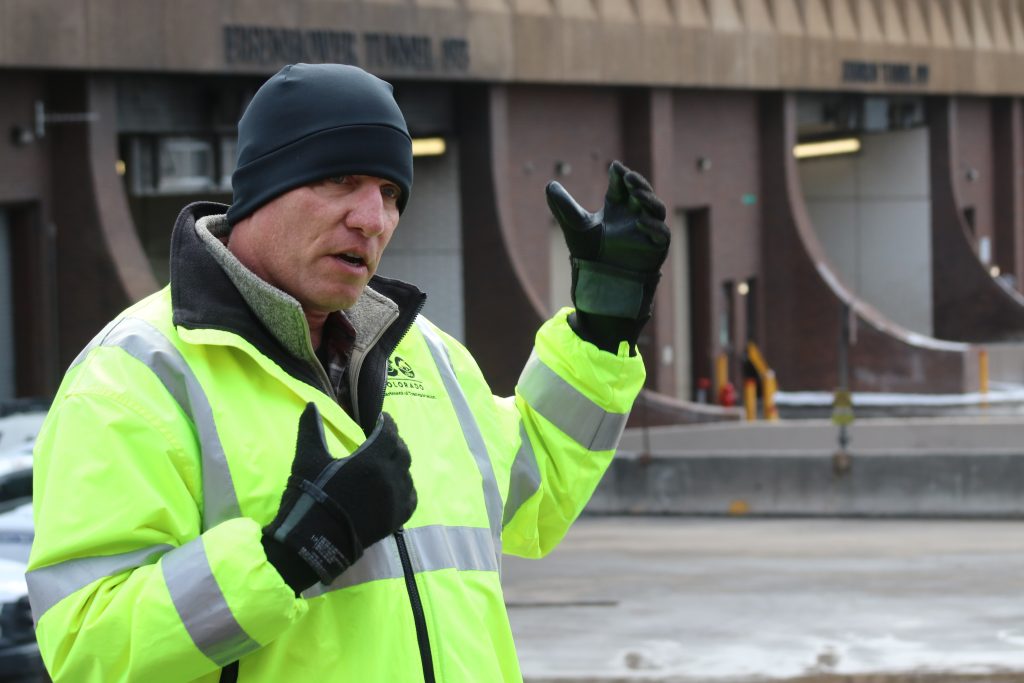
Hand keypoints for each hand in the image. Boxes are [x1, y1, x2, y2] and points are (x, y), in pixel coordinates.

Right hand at [262, 404, 416, 592]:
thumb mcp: (308, 459)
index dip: (387, 424)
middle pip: (402, 452)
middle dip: (394, 442)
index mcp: (371, 460)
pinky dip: (405, 488)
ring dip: (399, 465)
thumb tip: (311, 405)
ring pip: (407, 475)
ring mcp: (395, 501)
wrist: (314, 542)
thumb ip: (312, 429)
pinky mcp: (396, 520)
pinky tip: (395, 486)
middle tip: (384, 439)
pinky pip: (410, 498)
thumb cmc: (310, 497)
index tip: (382, 420)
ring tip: (387, 462)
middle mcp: (389, 478)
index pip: (390, 433)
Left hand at [545, 161, 669, 351]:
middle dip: (637, 182)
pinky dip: (653, 228)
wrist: (597, 284)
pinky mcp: (655, 249)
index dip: (620, 175)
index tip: (614, 167)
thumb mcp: (575, 227)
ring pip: (657, 209)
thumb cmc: (588, 254)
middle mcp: (634, 215)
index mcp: (617, 207)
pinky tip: (641, 223)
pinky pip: (662, 235)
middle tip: (627, 176)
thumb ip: (563, 206)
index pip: (623, 185)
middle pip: (642, 193)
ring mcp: (647, 231)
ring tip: (636, 192)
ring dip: (649, 198)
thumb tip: (550, 185)